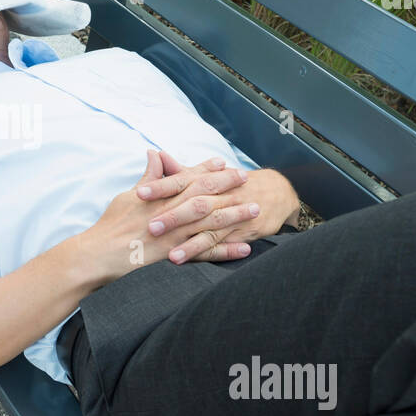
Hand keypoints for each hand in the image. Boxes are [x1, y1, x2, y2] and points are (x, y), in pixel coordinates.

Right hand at [77, 151, 258, 284]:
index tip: (224, 162)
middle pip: (206, 195)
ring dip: (235, 215)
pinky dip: (227, 251)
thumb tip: (155, 154)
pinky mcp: (176, 255)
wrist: (100, 255)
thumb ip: (147, 177)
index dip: (207, 169)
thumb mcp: (128, 196)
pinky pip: (207, 253)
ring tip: (256, 209)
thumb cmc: (111, 226)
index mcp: (159, 197)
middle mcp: (171, 212)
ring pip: (211, 221)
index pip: (188, 178)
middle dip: (228, 186)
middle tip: (247, 178)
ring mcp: (175, 234)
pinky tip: (245, 248)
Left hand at [136, 153, 299, 263]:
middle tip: (149, 226)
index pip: (181, 181)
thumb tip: (155, 155)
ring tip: (167, 252)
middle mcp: (218, 196)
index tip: (139, 193)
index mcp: (206, 181)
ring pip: (206, 227)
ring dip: (187, 240)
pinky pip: (219, 244)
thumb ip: (179, 170)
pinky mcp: (239, 232)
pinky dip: (203, 251)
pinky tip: (185, 260)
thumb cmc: (233, 184)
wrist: (276, 192)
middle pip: (193, 204)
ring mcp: (230, 214)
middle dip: (172, 215)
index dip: (161, 187)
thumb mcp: (208, 175)